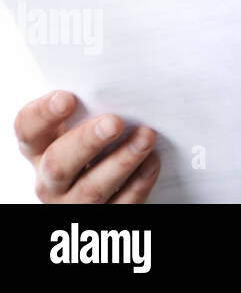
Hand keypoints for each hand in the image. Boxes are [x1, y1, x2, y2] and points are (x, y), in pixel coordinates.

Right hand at [14, 91, 159, 202]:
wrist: (113, 183)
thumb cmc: (99, 141)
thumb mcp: (84, 124)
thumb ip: (93, 108)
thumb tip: (122, 82)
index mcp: (40, 148)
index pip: (28, 130)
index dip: (43, 115)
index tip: (67, 98)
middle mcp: (50, 179)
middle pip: (57, 163)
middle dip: (86, 142)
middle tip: (114, 122)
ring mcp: (73, 202)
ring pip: (91, 188)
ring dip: (121, 161)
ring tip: (146, 137)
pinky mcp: (102, 217)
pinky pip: (120, 204)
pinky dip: (139, 183)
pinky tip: (152, 162)